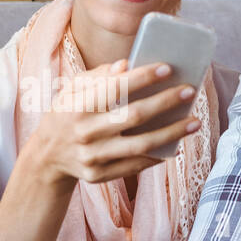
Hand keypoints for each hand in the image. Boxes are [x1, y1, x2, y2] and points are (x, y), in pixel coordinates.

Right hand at [24, 60, 199, 187]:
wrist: (46, 157)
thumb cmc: (66, 114)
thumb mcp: (71, 91)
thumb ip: (97, 77)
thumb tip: (126, 65)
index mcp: (77, 107)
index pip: (115, 88)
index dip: (142, 77)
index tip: (167, 68)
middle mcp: (85, 133)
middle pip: (134, 116)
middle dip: (165, 102)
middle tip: (189, 91)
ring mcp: (92, 158)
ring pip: (141, 145)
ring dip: (172, 133)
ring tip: (194, 121)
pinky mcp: (99, 176)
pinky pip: (135, 165)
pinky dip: (157, 155)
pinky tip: (175, 144)